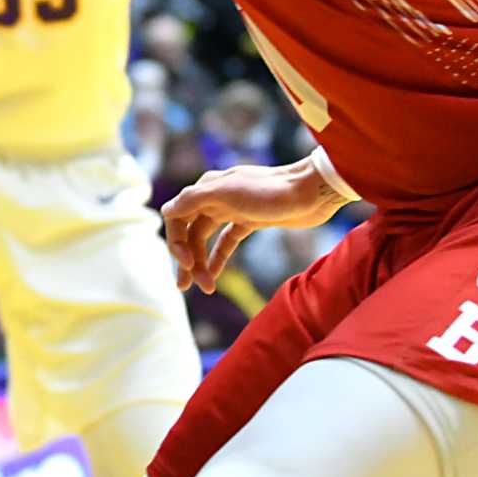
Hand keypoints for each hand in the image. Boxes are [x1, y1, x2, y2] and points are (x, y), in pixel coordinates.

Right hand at [161, 156, 344, 294]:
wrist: (311, 192)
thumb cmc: (269, 191)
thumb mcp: (228, 192)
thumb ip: (194, 199)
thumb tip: (166, 211)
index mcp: (206, 188)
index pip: (177, 217)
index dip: (176, 242)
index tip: (187, 263)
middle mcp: (215, 198)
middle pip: (190, 233)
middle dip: (187, 260)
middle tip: (185, 287)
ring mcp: (233, 210)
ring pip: (207, 240)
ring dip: (202, 263)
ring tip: (206, 288)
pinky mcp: (250, 221)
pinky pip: (226, 242)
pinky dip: (218, 259)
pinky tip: (215, 276)